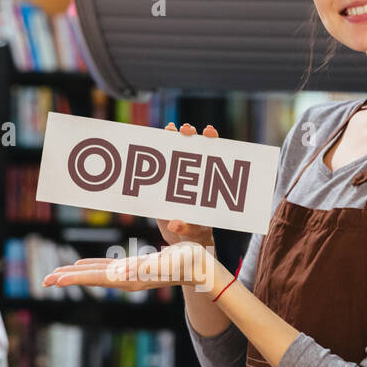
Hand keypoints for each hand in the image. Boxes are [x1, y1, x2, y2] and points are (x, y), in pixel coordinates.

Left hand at [42, 240, 227, 293]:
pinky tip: (78, 266)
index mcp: (132, 277)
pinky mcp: (131, 270)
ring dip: (74, 275)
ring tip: (53, 276)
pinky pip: (104, 270)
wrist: (201, 268)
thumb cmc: (188, 261)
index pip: (99, 279)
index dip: (77, 278)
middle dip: (68, 278)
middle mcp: (127, 279)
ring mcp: (128, 276)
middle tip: (44, 280)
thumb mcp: (169, 261)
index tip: (57, 279)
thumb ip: (147, 267)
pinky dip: (88, 268)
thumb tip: (122, 274)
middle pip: (92, 279)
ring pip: (95, 275)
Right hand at [158, 122, 217, 247]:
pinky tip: (153, 141)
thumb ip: (186, 226)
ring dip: (173, 139)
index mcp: (207, 181)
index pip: (213, 156)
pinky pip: (160, 166)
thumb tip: (175, 223)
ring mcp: (178, 177)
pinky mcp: (164, 184)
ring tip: (170, 129)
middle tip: (186, 129)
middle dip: (190, 136)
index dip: (212, 142)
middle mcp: (193, 175)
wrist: (182, 237)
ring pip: (176, 153)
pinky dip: (157, 154)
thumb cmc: (195, 232)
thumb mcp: (193, 231)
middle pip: (193, 149)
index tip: (209, 132)